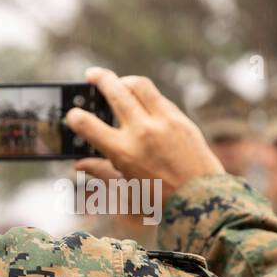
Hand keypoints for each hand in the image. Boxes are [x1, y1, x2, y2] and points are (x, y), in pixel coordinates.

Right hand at [66, 67, 223, 202]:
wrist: (203, 200)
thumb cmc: (161, 201)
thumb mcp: (126, 189)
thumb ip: (101, 171)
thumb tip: (79, 164)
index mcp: (123, 152)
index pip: (87, 124)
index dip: (75, 117)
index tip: (74, 115)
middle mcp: (142, 132)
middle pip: (115, 91)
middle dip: (100, 79)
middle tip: (92, 75)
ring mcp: (164, 122)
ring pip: (139, 85)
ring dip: (125, 80)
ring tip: (118, 82)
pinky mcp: (181, 119)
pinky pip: (159, 98)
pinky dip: (146, 97)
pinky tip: (142, 103)